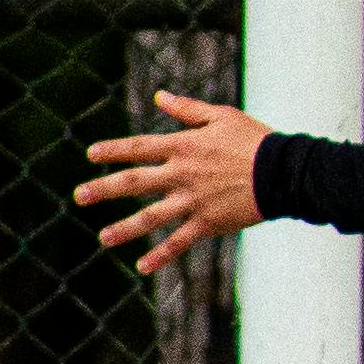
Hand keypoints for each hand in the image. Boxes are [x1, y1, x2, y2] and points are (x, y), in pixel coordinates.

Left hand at [76, 92, 268, 277]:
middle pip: (135, 181)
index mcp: (184, 146)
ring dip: (125, 228)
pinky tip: (142, 267)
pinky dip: (161, 256)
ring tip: (103, 238)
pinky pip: (179, 242)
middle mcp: (182, 174)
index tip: (91, 154)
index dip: (114, 150)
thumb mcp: (221, 115)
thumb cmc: (254, 140)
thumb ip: (187, 109)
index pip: (140, 147)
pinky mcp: (208, 223)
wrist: (283, 172)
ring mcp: (193, 201)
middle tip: (80, 196)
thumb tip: (160, 96)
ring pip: (151, 216)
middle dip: (105, 188)